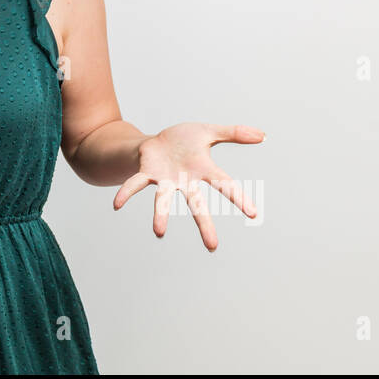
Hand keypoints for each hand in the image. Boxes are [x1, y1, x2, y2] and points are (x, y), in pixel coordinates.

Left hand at [113, 123, 262, 251]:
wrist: (157, 142)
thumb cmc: (185, 141)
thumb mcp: (209, 132)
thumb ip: (234, 133)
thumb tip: (262, 135)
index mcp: (203, 171)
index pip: (226, 185)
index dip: (239, 197)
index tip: (253, 213)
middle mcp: (185, 181)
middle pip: (197, 204)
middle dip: (204, 224)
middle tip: (212, 246)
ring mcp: (165, 180)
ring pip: (163, 199)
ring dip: (161, 215)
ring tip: (159, 232)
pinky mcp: (146, 173)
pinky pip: (135, 184)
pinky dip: (126, 193)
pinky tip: (116, 205)